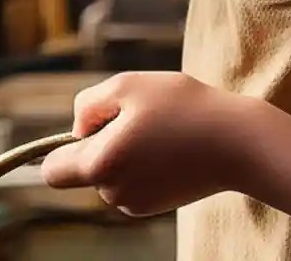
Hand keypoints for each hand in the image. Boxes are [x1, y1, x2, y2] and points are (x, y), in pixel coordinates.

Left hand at [41, 72, 256, 217]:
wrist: (238, 143)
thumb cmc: (182, 108)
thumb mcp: (127, 85)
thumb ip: (87, 104)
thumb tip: (78, 128)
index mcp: (100, 165)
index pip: (52, 170)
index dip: (59, 148)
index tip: (85, 129)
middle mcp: (113, 193)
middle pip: (85, 169)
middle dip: (101, 143)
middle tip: (138, 118)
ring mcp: (135, 204)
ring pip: (111, 174)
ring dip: (125, 151)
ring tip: (160, 130)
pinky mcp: (156, 206)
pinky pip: (133, 181)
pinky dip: (144, 164)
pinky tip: (171, 147)